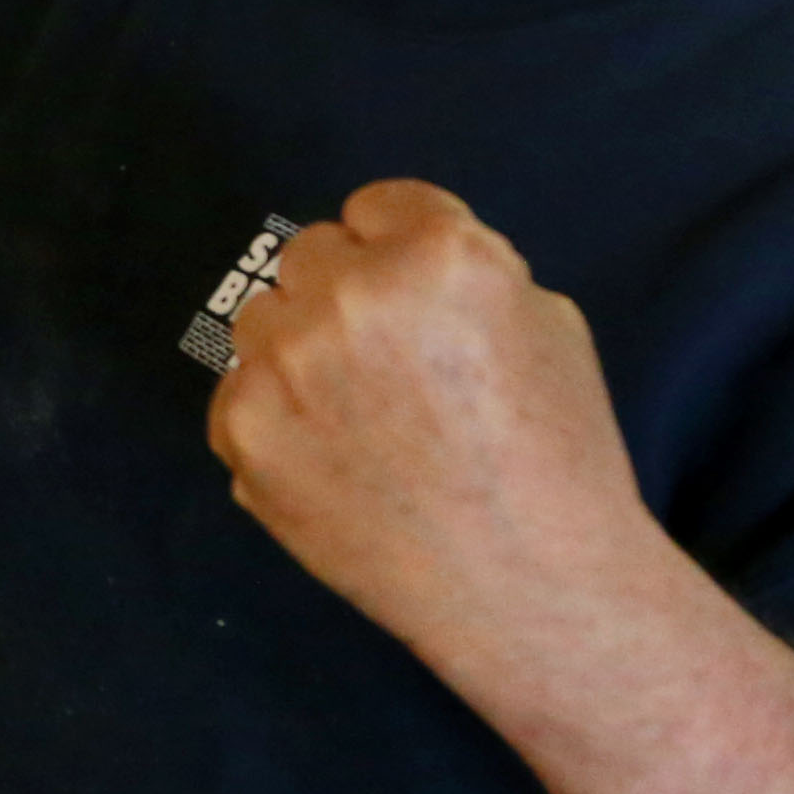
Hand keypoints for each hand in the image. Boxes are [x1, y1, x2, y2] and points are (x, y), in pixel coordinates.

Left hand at [207, 182, 681, 703]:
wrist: (530, 588)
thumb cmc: (557, 458)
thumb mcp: (548, 323)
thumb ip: (468, 270)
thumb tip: (403, 261)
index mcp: (437, 254)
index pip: (378, 205)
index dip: (401, 251)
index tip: (415, 299)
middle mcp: (351, 296)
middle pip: (312, 255)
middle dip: (346, 295)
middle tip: (390, 368)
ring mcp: (287, 367)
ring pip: (263, 319)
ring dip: (300, 351)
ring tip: (361, 418)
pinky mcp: (246, 434)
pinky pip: (236, 394)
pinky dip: (272, 418)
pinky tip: (331, 460)